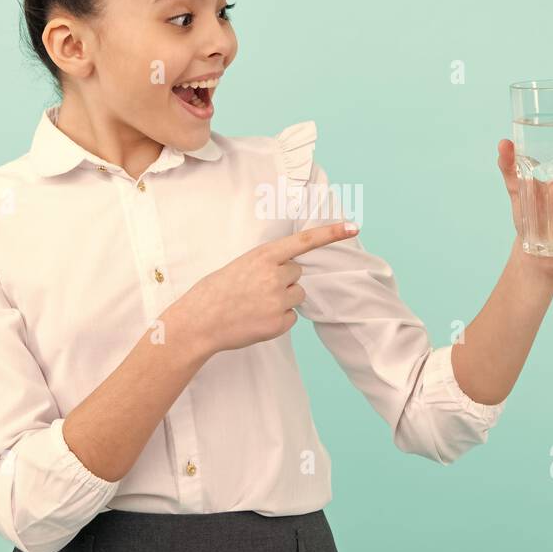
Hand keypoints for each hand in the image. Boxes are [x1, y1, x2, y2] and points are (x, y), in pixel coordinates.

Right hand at [168, 222, 359, 357]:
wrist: (198, 322)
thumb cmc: (216, 292)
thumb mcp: (240, 266)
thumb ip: (267, 264)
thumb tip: (291, 271)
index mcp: (263, 256)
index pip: (304, 241)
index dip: (331, 233)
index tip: (354, 227)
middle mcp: (274, 275)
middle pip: (298, 273)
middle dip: (284, 280)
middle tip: (256, 289)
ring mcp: (277, 300)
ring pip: (298, 296)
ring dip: (283, 299)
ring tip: (255, 304)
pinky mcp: (278, 323)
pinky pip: (290, 318)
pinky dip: (277, 319)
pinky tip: (256, 319)